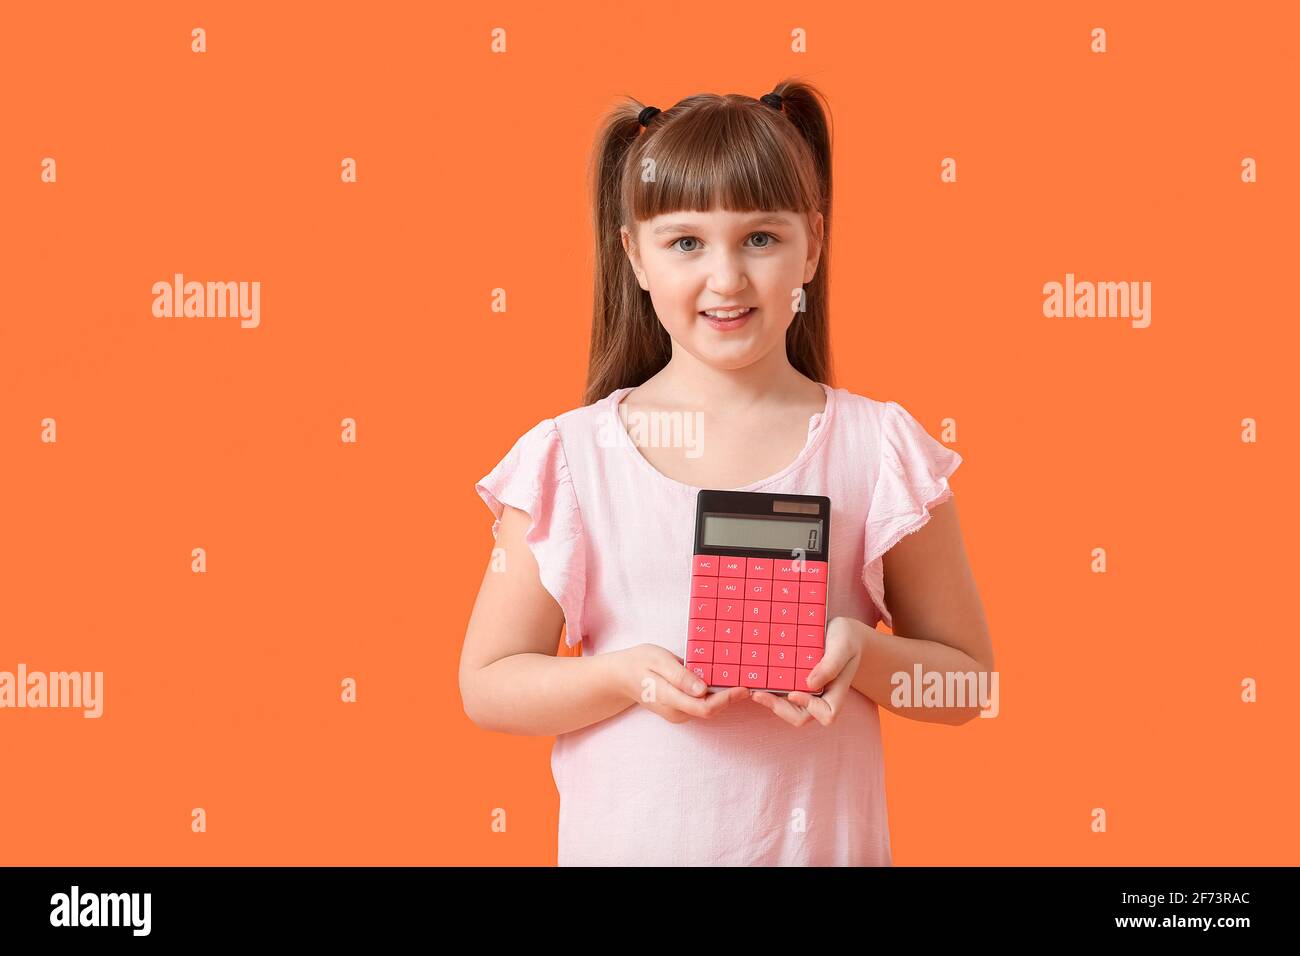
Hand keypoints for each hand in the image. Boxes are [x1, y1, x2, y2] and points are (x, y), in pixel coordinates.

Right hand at [616, 643, 751, 723]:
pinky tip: (725, 682)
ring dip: (726, 698)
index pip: (705, 707)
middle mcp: (676, 711)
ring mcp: (678, 713)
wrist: (621, 676)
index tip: (744, 687)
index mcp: (670, 699)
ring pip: (708, 709)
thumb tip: (703, 690)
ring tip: (743, 680)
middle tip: (751, 681)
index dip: (727, 699)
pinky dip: (716, 696)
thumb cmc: (640, 663)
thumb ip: (680, 676)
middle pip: (711, 710)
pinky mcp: (680, 709)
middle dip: (732, 699)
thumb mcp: (658, 661)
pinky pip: (702, 705)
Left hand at [750, 616, 866, 726]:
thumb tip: (810, 684)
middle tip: (758, 694)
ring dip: (770, 702)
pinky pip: (782, 693)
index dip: (810, 708)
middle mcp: (821, 697)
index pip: (826, 714)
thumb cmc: (847, 638)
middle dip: (778, 708)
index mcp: (836, 693)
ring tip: (751, 689)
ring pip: (788, 708)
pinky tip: (756, 680)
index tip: (793, 692)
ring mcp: (808, 693)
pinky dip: (770, 690)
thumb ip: (831, 665)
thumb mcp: (843, 646)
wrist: (842, 632)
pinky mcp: (796, 683)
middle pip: (800, 717)